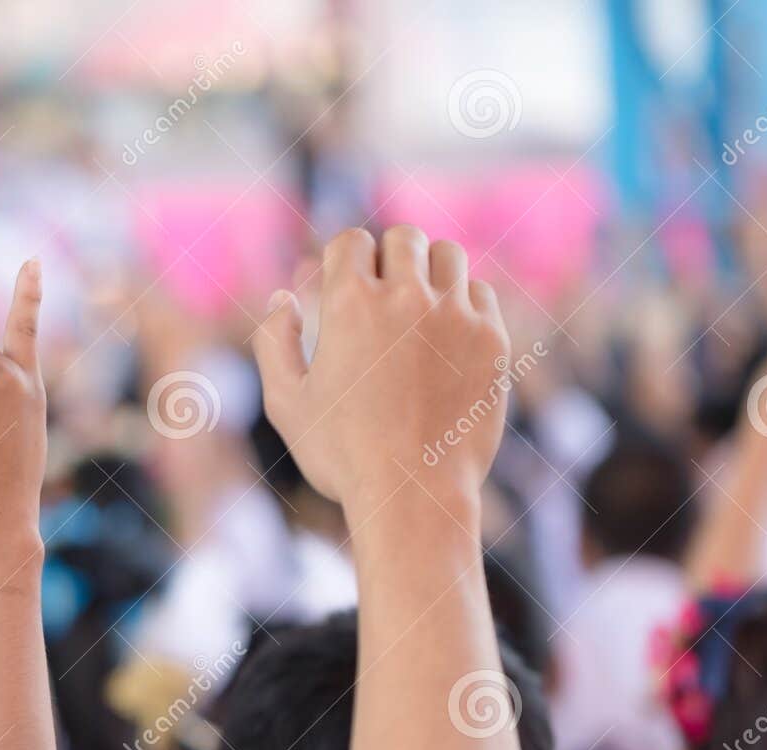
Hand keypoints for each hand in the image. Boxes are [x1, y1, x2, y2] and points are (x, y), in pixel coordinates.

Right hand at [253, 226, 508, 523]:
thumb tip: (283, 297)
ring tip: (418, 307)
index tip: (345, 283)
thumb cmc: (342, 455)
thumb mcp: (286, 402)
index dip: (344, 259)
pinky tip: (446, 336)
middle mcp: (406, 298)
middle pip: (404, 238)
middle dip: (388, 257)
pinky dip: (462, 303)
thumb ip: (274, 341)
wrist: (414, 495)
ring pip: (448, 255)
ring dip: (429, 272)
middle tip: (382, 293)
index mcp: (350, 305)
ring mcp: (455, 316)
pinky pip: (480, 293)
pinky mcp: (492, 340)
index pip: (352, 241)